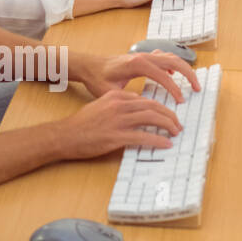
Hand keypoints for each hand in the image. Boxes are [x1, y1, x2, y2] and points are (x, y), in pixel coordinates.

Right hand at [61, 83, 194, 158]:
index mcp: (116, 96)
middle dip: (169, 115)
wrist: (64, 135)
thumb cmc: (81, 125)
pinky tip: (165, 144)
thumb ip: (118, 106)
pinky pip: (143, 137)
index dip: (161, 108)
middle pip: (153, 106)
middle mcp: (119, 105)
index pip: (145, 99)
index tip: (168, 115)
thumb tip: (136, 112)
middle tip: (177, 124)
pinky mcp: (116, 136)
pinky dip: (157, 140)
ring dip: (168, 125)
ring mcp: (117, 120)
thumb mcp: (100, 107)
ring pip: (151, 118)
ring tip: (175, 132)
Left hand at [72, 50, 200, 100]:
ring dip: (184, 68)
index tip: (181, 101)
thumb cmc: (97, 79)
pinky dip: (173, 64)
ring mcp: (144, 55)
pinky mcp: (143, 57)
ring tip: (192, 83)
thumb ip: (128, 99)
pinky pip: (164, 57)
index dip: (174, 89)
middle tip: (197, 88)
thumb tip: (144, 107)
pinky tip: (173, 75)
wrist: (89, 66)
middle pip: (174, 60)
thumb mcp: (110, 93)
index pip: (163, 75)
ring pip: (171, 57)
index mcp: (137, 64)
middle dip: (188, 74)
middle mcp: (143, 56)